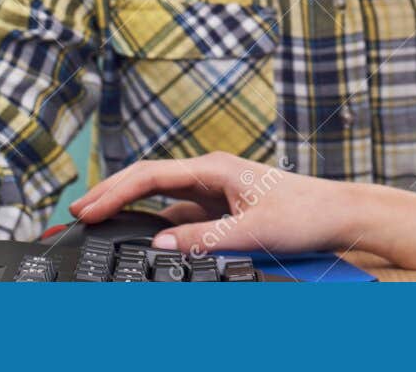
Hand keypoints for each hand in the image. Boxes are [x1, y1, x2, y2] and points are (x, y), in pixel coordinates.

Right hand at [69, 152, 369, 256]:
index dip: (115, 191)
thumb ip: (206, 240)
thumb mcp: (253, 231)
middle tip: (76, 213)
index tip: (87, 209)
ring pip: (162, 199)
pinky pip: (181, 216)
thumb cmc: (305, 213)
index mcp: (215, 168)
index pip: (151, 175)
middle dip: (111, 195)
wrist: (339, 214)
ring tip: (97, 222)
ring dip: (131, 209)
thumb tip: (162, 247)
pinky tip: (142, 239)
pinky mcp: (223, 209)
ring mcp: (216, 192)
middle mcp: (211, 175)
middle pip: (149, 181)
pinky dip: (156, 226)